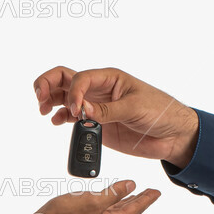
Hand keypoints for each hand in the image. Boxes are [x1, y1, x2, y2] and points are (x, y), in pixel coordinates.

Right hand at [33, 66, 199, 167]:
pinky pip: (73, 117)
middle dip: (48, 85)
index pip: (80, 78)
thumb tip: (80, 111)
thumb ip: (107, 111)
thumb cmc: (161, 113)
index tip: (78, 112)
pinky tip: (56, 121)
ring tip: (43, 110)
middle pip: (65, 79)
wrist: (173, 135)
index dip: (73, 93)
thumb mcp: (135, 109)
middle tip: (40, 98)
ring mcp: (96, 107)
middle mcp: (99, 90)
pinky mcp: (97, 124)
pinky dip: (61, 117)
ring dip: (51, 100)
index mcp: (109, 78)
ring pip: (65, 97)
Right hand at [36, 179, 160, 213]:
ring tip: (135, 195)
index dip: (147, 199)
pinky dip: (113, 206)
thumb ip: (112, 194)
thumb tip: (131, 186)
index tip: (157, 192)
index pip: (135, 209)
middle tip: (150, 193)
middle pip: (128, 212)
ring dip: (127, 203)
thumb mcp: (91, 201)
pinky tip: (110, 203)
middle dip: (140, 201)